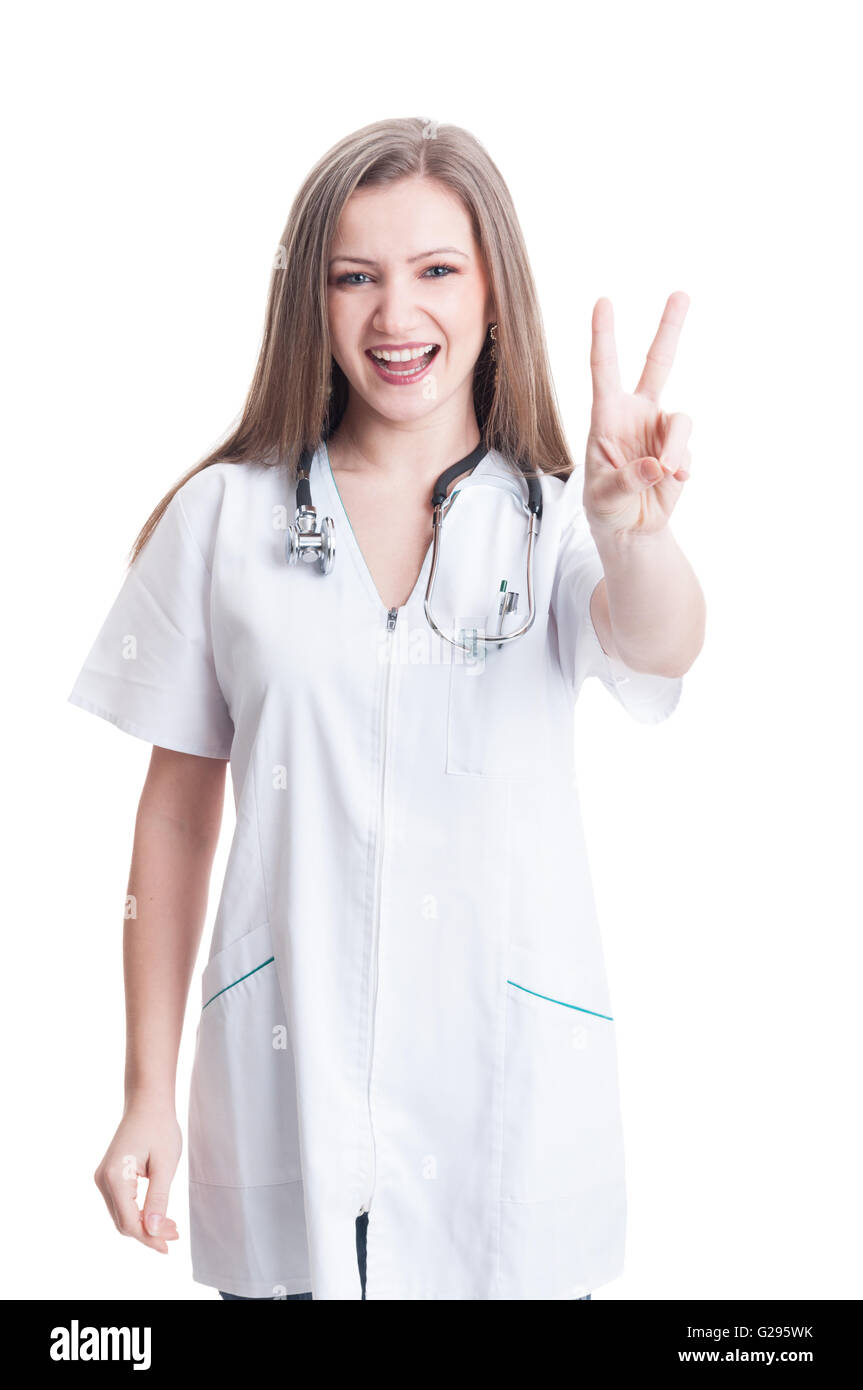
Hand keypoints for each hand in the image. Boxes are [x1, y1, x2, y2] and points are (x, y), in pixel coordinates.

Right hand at [94, 1103, 181, 1253]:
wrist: (147, 1102)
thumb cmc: (159, 1128)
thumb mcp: (165, 1165)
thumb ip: (158, 1199)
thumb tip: (154, 1231)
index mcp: (115, 1177)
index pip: (129, 1222)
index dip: (150, 1237)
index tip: (170, 1244)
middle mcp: (103, 1180)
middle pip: (123, 1222)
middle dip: (148, 1233)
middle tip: (175, 1235)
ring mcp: (103, 1178)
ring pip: (121, 1215)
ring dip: (144, 1224)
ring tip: (171, 1227)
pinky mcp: (108, 1176)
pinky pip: (121, 1204)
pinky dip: (138, 1213)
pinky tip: (157, 1215)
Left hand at [584, 291, 691, 536]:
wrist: (629, 527)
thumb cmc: (605, 507)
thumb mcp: (605, 497)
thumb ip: (627, 480)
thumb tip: (658, 465)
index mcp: (606, 416)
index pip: (604, 370)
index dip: (604, 337)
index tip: (603, 302)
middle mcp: (635, 414)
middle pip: (657, 364)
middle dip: (669, 328)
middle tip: (681, 293)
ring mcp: (660, 429)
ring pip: (681, 421)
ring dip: (677, 447)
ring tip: (666, 474)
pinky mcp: (679, 448)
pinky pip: (687, 449)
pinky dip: (682, 467)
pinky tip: (672, 483)